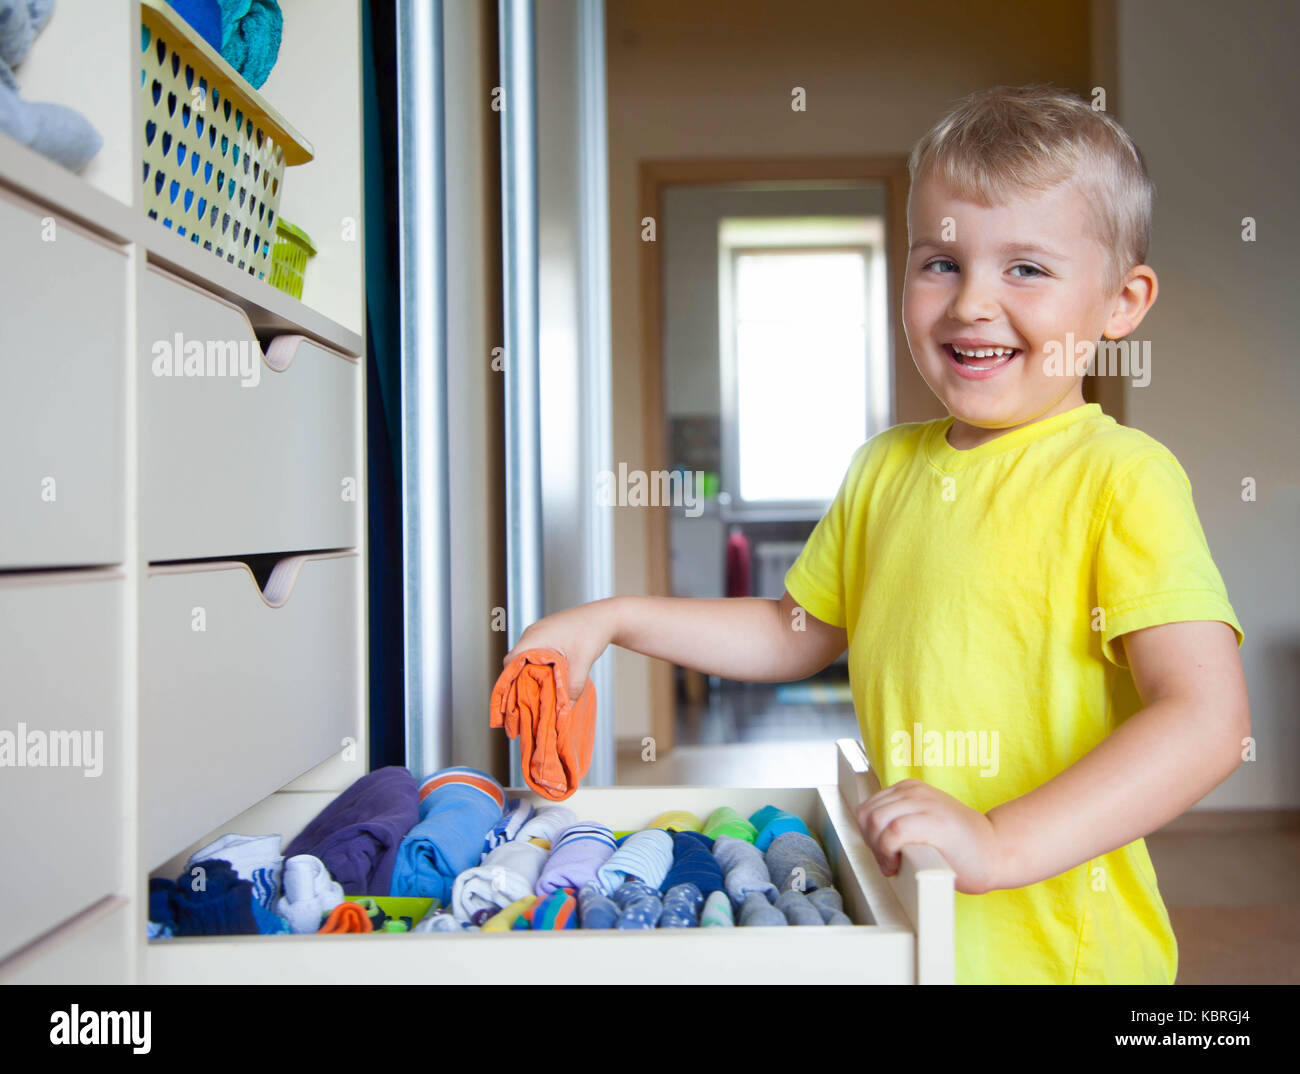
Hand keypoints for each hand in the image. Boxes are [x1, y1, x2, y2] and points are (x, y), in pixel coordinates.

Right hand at [502, 599, 616, 697]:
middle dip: (520, 681)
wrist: (606, 616)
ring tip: (540, 692)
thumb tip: (565, 708)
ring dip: (531, 674)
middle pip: (516, 661)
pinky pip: (536, 653)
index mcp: (535, 637)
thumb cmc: (592, 631)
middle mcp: (533, 633)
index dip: (510, 681)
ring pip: (526, 658)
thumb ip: (572, 687)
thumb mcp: (582, 662)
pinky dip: (539, 666)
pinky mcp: (548, 635)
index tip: (516, 698)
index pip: (510, 661)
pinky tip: (550, 678)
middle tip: (528, 700)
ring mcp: (540, 633)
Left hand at [855, 778, 1005, 894]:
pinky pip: (893, 832)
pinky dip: (888, 852)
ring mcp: (925, 804)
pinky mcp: (934, 821)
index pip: (867, 808)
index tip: (883, 854)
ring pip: (876, 820)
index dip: (868, 836)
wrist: (995, 853)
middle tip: (888, 861)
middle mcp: (915, 791)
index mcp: (910, 789)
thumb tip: (867, 834)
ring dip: (878, 849)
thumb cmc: (959, 846)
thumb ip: (898, 819)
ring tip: (893, 864)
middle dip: (870, 843)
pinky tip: (899, 865)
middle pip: (867, 814)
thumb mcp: (922, 821)